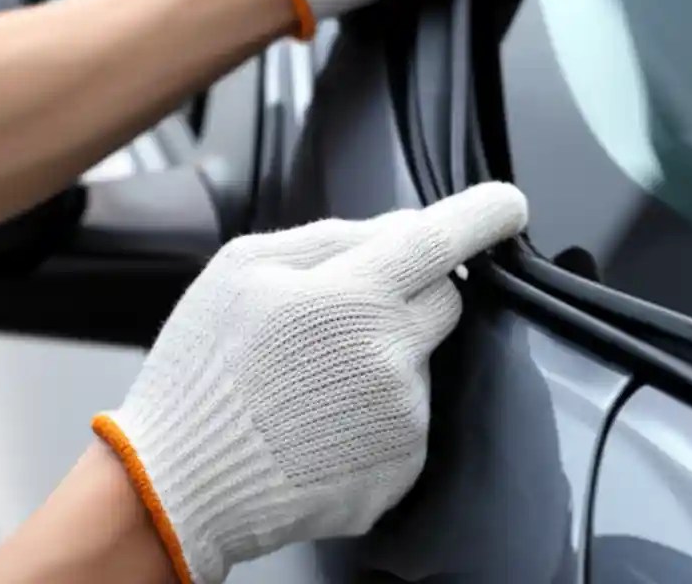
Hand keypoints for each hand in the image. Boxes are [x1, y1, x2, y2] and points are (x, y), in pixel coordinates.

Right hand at [91, 183, 527, 583]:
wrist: (180, 486)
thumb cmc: (203, 370)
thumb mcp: (242, 270)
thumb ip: (331, 235)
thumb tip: (402, 225)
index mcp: (353, 296)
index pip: (444, 239)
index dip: (486, 214)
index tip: (510, 205)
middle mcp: (392, 355)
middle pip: (445, 299)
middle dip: (409, 295)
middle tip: (340, 318)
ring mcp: (402, 416)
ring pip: (420, 361)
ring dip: (384, 360)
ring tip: (311, 387)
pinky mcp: (401, 466)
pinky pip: (408, 418)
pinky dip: (376, 414)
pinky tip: (322, 424)